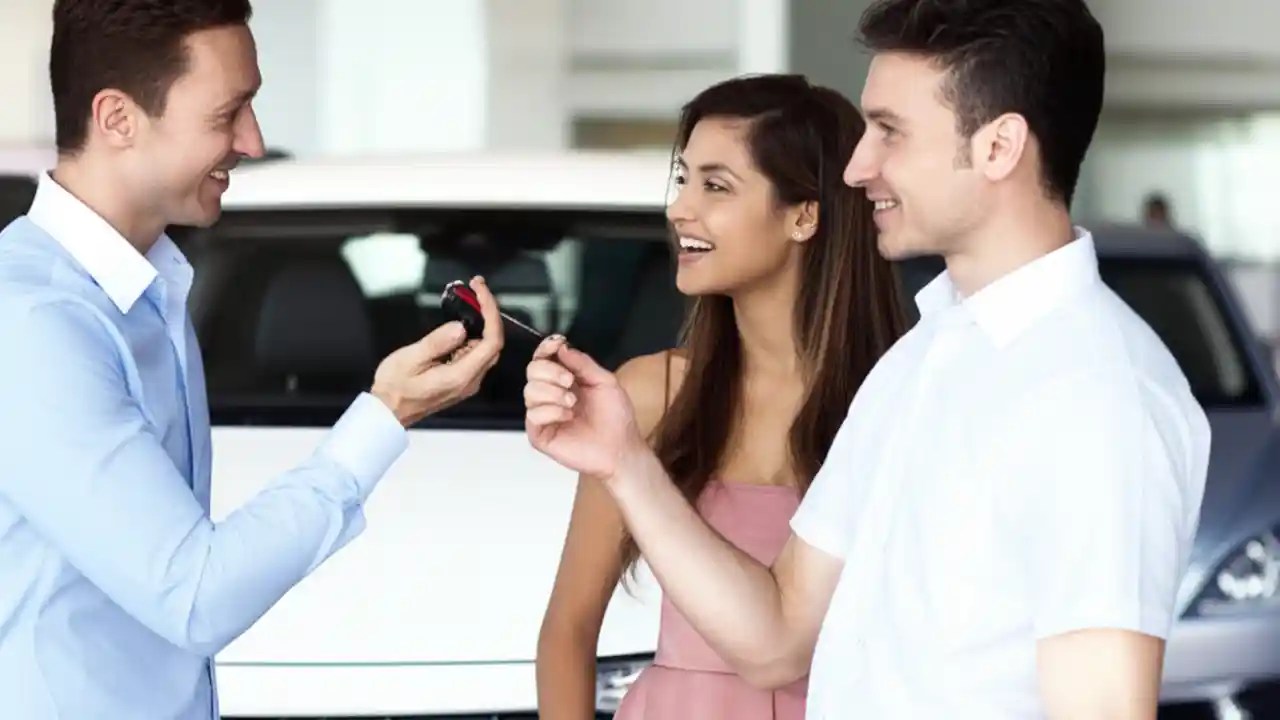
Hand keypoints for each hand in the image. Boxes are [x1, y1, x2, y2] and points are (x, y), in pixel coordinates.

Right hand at [372, 276, 503, 426]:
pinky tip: (462, 321)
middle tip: (476, 289)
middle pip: (493, 342)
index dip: (491, 313)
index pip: (491, 341)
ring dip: (482, 321)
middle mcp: (469, 381)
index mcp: (460, 376)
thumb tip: (459, 328)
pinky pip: (475, 353)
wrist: (387, 412)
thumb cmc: (394, 389)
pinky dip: (474, 333)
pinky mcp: (461, 379)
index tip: (480, 292)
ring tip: (470, 298)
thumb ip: (437, 343)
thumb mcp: (410, 360)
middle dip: (488, 311)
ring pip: (486, 346)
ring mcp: (467, 381)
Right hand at [523, 336, 647, 478]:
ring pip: (530, 391)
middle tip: (570, 381)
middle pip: (532, 370)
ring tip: (572, 403)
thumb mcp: (605, 382)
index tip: (556, 344)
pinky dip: (551, 412)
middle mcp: (550, 395)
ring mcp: (544, 415)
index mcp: (564, 380)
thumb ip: (583, 363)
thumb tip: (562, 348)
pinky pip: (533, 415)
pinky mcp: (540, 434)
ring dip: (553, 392)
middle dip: (551, 371)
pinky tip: (567, 417)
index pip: (544, 358)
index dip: (546, 348)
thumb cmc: (615, 419)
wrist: (620, 448)